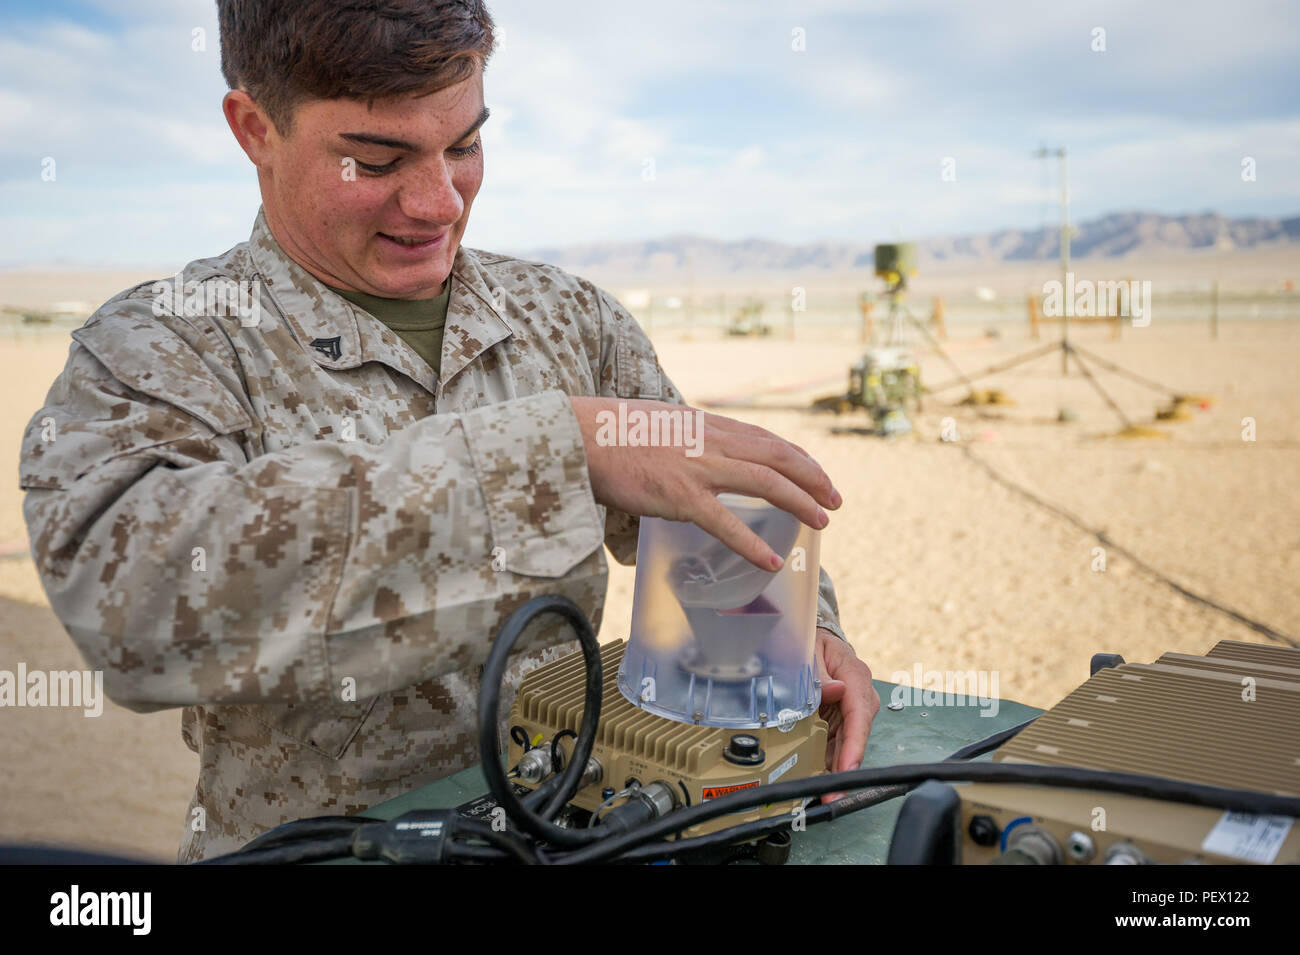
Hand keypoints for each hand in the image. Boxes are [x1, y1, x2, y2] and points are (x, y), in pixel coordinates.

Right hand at [569, 396, 840, 570]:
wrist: (581, 436)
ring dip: (799, 503)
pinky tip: (769, 561)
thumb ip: (688, 438)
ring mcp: (698, 468)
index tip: (817, 474)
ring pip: (765, 483)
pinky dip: (751, 543)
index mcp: (707, 425)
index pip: (766, 439)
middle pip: (778, 458)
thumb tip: (701, 453)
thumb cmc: (613, 434)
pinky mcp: (680, 496)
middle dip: (813, 479)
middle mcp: (711, 441)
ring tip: (821, 523)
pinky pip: (725, 523)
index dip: (798, 457)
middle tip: (834, 502)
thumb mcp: (663, 425)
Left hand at [814, 627, 879, 802]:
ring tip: (821, 792)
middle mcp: (860, 697)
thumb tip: (834, 690)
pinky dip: (828, 760)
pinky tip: (817, 777)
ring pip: (846, 745)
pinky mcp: (842, 720)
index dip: (854, 744)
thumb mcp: (812, 650)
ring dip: (835, 769)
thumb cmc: (816, 643)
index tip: (848, 767)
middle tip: (831, 793)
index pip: (859, 715)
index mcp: (856, 677)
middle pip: (855, 737)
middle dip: (844, 767)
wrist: (819, 641)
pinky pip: (836, 744)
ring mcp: (853, 711)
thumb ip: (819, 671)